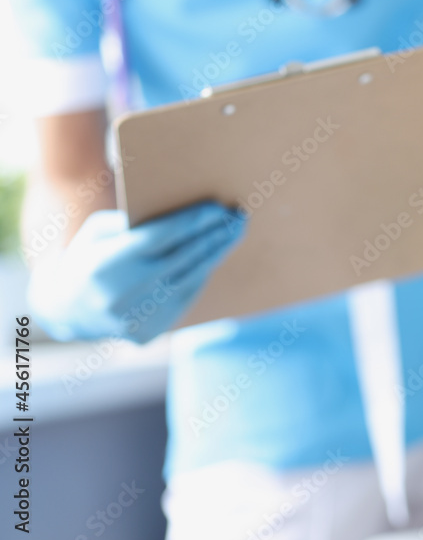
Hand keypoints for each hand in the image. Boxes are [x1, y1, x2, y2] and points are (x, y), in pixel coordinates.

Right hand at [27, 201, 245, 342]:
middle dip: (214, 235)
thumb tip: (181, 214)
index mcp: (106, 264)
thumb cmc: (88, 258)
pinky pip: (185, 298)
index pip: (160, 237)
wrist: (67, 310)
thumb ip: (134, 223)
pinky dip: (201, 275)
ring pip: (189, 279)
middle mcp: (122, 294)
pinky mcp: (147, 332)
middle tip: (238, 218)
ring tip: (233, 233)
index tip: (218, 207)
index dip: (193, 222)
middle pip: (183, 258)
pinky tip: (214, 256)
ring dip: (216, 254)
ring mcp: (136, 317)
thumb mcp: (98, 232)